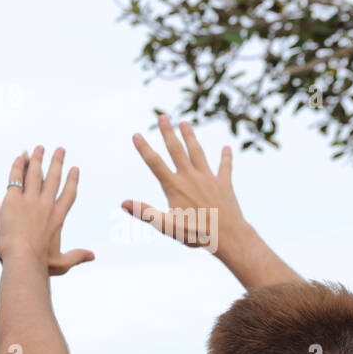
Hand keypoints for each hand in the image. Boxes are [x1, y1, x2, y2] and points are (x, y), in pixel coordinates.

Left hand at [0, 151, 91, 274]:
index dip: (72, 181)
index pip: (68, 195)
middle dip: (57, 163)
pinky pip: (16, 178)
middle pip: (54, 179)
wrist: (24, 260)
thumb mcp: (62, 264)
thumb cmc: (41, 265)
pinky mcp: (14, 201)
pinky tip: (20, 157)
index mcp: (59, 218)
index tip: (75, 169)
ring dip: (38, 159)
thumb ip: (76, 257)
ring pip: (35, 174)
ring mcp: (30, 201)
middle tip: (60, 150)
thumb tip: (93, 256)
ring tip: (40, 148)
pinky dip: (18, 166)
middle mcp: (46, 205)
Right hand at [122, 115, 243, 253]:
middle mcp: (191, 177)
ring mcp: (209, 178)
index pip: (155, 163)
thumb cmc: (195, 234)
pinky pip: (225, 167)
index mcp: (174, 187)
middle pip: (177, 150)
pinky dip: (225, 157)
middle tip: (163, 116)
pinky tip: (226, 148)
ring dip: (191, 137)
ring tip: (185, 122)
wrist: (229, 236)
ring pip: (198, 152)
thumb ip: (145, 212)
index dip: (144, 148)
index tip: (136, 134)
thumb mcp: (165, 226)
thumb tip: (123, 203)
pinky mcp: (224, 184)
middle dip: (168, 132)